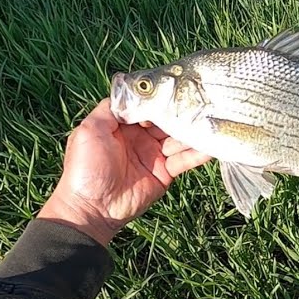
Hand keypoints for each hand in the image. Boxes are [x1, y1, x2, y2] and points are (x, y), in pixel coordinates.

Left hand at [37, 99, 210, 245]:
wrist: (91, 208)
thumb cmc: (85, 168)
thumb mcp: (89, 131)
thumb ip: (110, 109)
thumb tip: (131, 92)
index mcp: (122, 125)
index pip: (146, 106)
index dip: (158, 99)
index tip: (174, 90)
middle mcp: (140, 137)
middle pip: (166, 120)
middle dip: (181, 112)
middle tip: (200, 102)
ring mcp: (154, 155)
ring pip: (179, 138)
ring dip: (193, 130)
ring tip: (211, 120)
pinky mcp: (165, 173)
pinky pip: (184, 160)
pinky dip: (198, 153)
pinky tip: (212, 145)